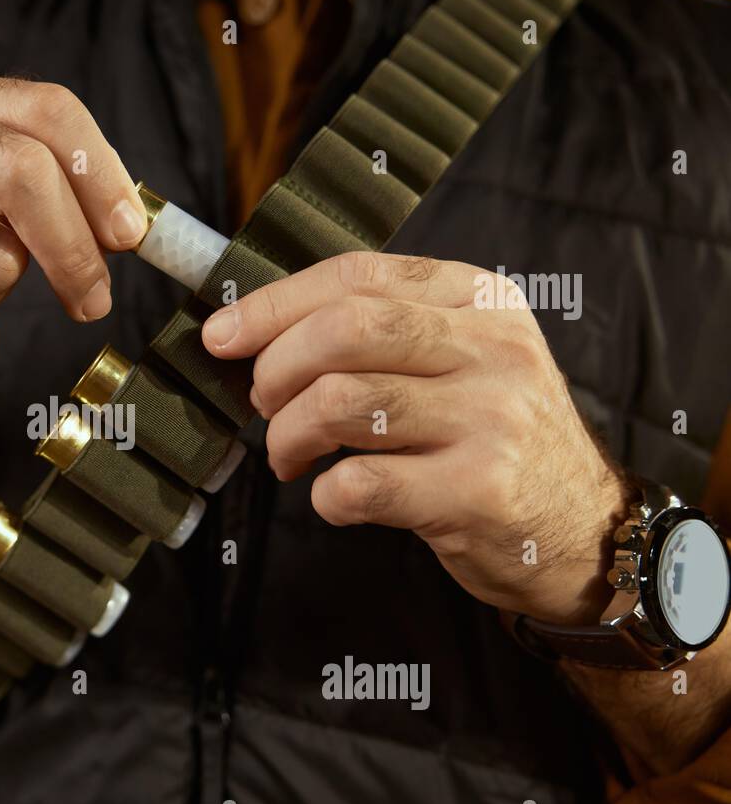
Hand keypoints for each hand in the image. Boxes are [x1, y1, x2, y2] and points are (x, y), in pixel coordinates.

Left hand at [202, 251, 630, 624]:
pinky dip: (324, 495)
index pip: (357, 276)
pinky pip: (360, 482)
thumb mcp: (463, 358)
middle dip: (275, 369)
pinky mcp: (479, 490)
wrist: (581, 527)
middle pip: (345, 330)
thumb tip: (256, 334)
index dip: (273, 304)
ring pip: (341, 402)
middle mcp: (492, 348)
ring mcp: (491, 418)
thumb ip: (383, 332)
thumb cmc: (493, 439)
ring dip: (287, 436)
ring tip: (289, 457)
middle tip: (261, 405)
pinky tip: (336, 498)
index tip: (221, 336)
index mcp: (479, 300)